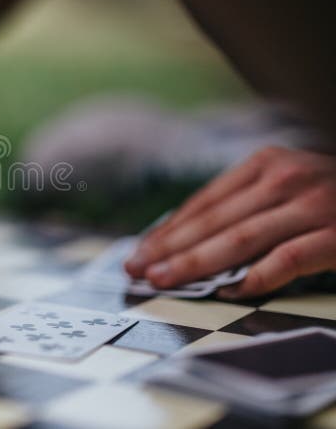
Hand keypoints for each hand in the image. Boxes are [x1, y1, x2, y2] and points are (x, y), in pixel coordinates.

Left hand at [125, 146, 335, 298]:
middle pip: (214, 220)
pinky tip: (233, 291)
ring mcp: (313, 204)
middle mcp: (284, 177)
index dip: (168, 230)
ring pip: (241, 238)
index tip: (139, 252)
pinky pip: (292, 257)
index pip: (203, 202)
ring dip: (197, 263)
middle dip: (170, 249)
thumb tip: (186, 238)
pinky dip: (260, 275)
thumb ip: (244, 203)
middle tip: (138, 271)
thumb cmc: (329, 193)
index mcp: (265, 163)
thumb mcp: (284, 184)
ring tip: (165, 280)